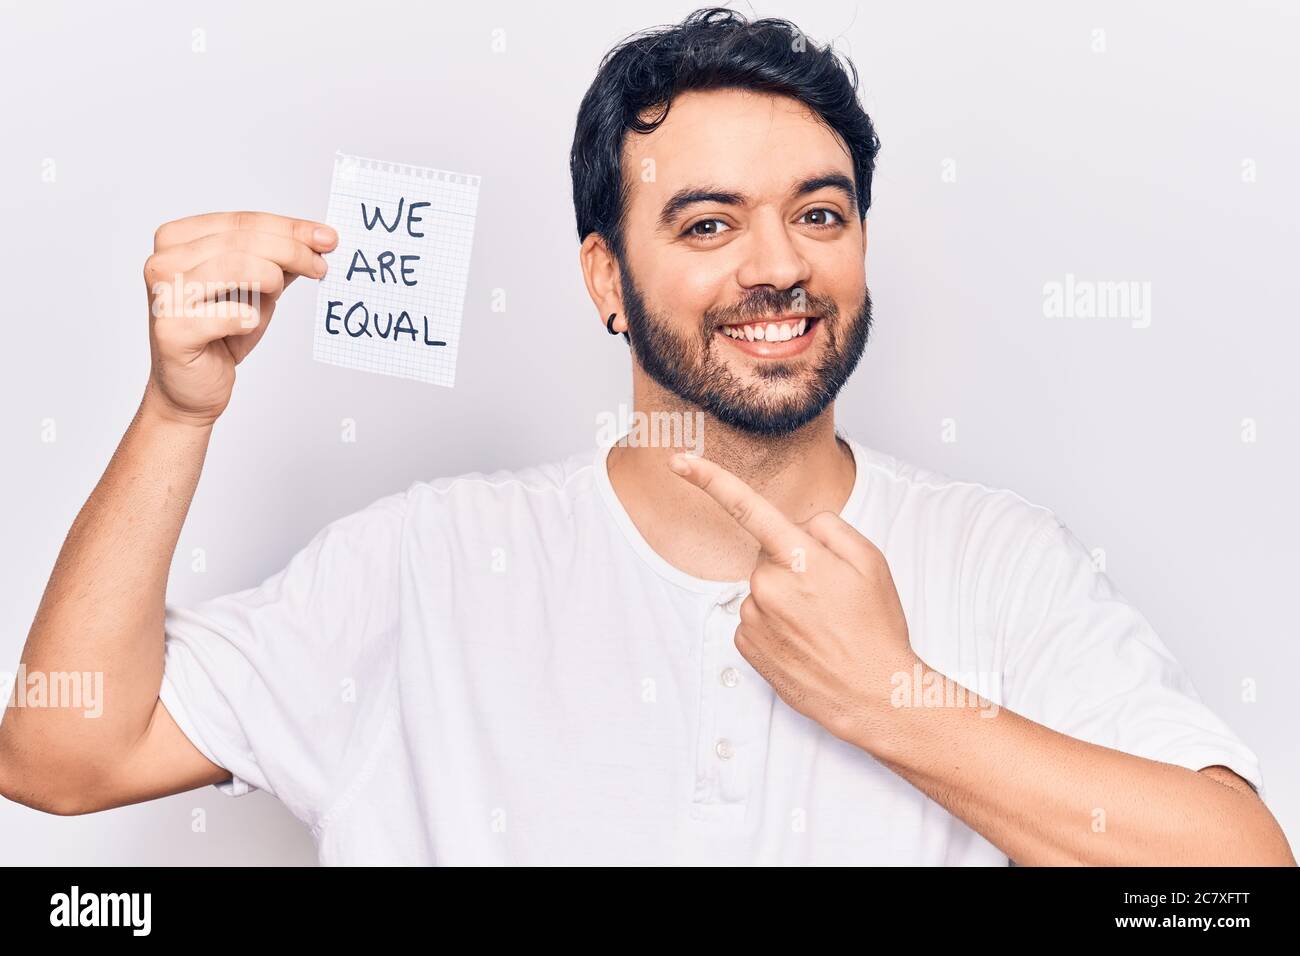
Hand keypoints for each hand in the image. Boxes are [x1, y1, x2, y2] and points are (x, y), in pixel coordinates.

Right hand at [141, 211, 337, 426]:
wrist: (190, 388)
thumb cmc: (220, 336)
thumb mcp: (256, 290)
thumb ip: (278, 262)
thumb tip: (317, 240)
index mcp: (178, 240)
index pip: (242, 222)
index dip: (290, 228)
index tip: (327, 238)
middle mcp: (164, 262)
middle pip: (242, 241)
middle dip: (291, 251)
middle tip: (320, 266)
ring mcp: (164, 296)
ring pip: (235, 267)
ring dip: (271, 279)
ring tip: (278, 294)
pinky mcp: (171, 331)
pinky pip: (228, 314)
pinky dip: (248, 318)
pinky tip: (247, 324)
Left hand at [668, 451, 917, 751]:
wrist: (874, 695)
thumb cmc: (876, 628)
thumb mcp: (871, 562)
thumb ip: (829, 528)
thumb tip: (798, 525)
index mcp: (799, 558)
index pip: (747, 507)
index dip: (710, 480)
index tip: (679, 461)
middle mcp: (767, 586)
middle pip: (768, 554)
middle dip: (793, 565)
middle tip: (830, 597)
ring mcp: (753, 618)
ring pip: (762, 588)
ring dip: (785, 598)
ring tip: (821, 625)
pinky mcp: (746, 646)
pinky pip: (755, 618)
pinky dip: (775, 624)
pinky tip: (803, 642)